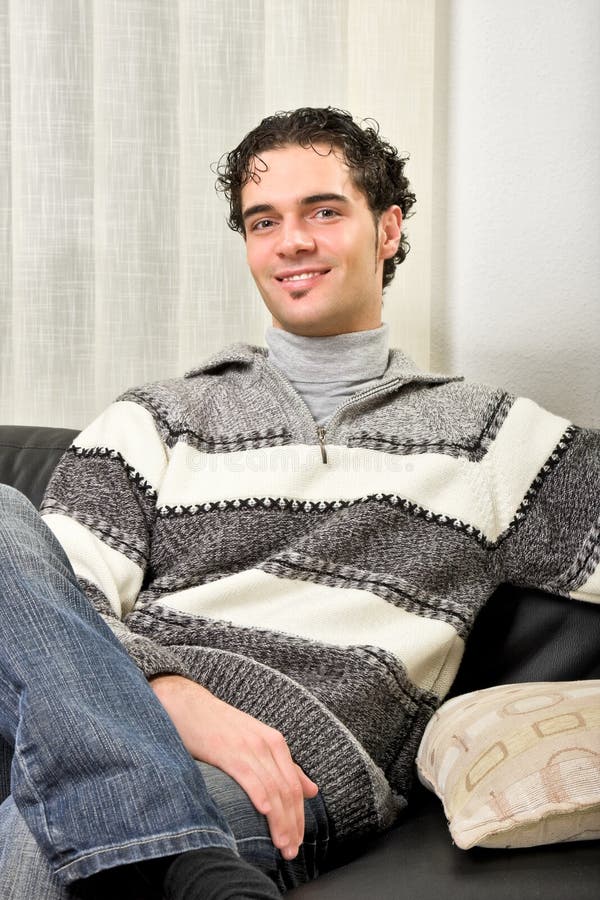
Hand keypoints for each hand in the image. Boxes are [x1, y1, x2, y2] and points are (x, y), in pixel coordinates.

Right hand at [150, 674, 318, 859]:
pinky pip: (249, 776)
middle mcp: (267, 744)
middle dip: (292, 824)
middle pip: (287, 791)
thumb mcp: (256, 742)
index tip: (298, 841)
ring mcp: (248, 747)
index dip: (300, 817)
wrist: (188, 704)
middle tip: (291, 851)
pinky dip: (259, 795)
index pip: (295, 787)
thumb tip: (313, 790)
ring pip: (273, 789)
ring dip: (280, 821)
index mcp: (276, 743)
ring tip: (281, 844)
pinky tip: (265, 813)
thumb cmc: (220, 728)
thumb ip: (285, 766)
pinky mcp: (228, 750)